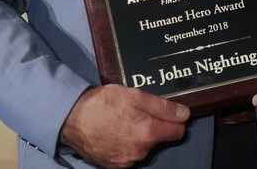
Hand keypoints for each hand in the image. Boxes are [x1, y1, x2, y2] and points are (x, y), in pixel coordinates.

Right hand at [60, 84, 189, 167]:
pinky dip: (126, 142)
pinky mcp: (115, 165)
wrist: (72, 118)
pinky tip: (115, 130)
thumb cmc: (102, 103)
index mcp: (147, 133)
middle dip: (152, 124)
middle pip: (158, 137)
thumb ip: (162, 107)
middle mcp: (140, 152)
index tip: (165, 111)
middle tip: (135, 110)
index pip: (177, 131)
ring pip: (144, 145)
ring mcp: (127, 161)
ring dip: (138, 133)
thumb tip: (184, 114)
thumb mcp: (135, 95)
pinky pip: (130, 152)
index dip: (174, 119)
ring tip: (122, 119)